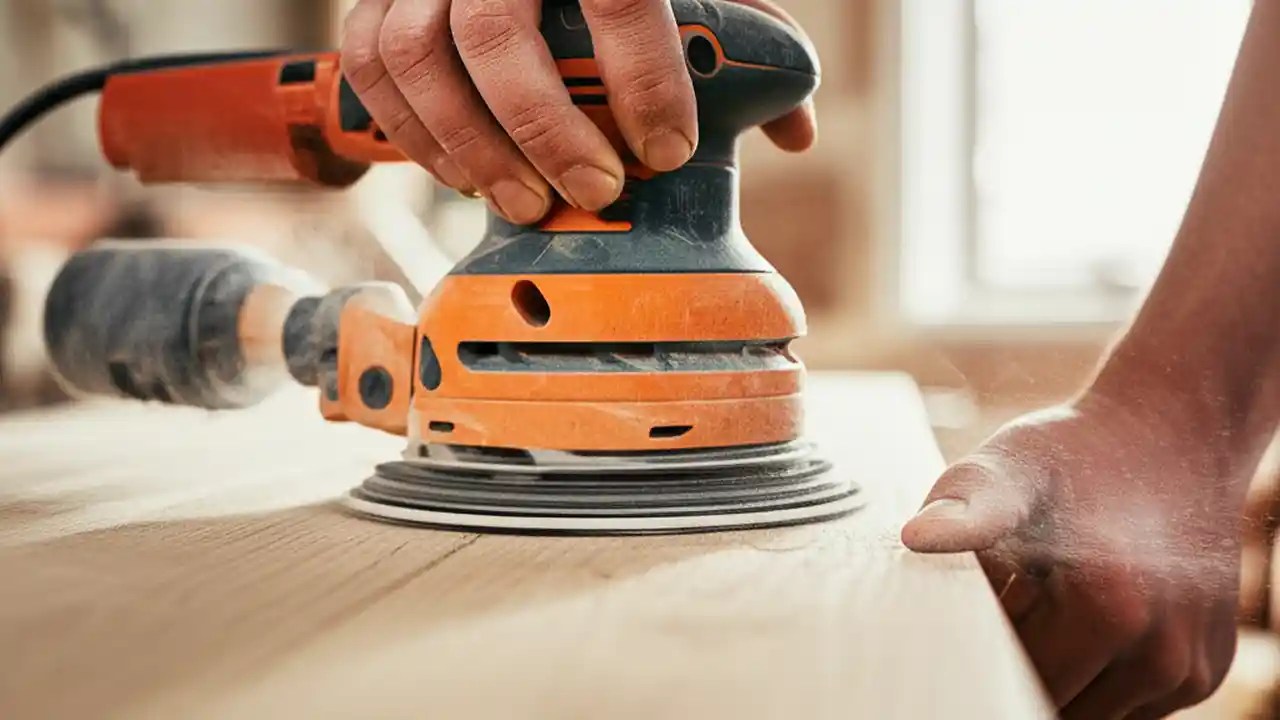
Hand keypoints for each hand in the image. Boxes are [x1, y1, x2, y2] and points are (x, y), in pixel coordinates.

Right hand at [339, 0, 816, 224]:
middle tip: (595, 192)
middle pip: (495, 28)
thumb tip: (793, 132)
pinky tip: (462, 178)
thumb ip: (741, 35)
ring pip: (417, 51)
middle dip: (546, 127)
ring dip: (469, 143)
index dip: (642, 77)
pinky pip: (369, 63)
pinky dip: (411, 132)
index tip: (669, 151)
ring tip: (524, 205)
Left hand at [902, 387, 1245, 718]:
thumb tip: (916, 538)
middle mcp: (1161, 652)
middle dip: (1014, 662)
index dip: (978, 648)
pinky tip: (1085, 616)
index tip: (979, 608)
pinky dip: (1098, 674)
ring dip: (1059, 671)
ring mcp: (1187, 671)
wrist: (1172, 433)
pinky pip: (1126, 706)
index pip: (1007, 680)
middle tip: (1012, 597)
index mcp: (1109, 608)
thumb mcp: (1012, 467)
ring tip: (1050, 601)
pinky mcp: (1203, 675)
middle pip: (1048, 701)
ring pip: (1088, 712)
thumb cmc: (1073, 451)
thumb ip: (966, 507)